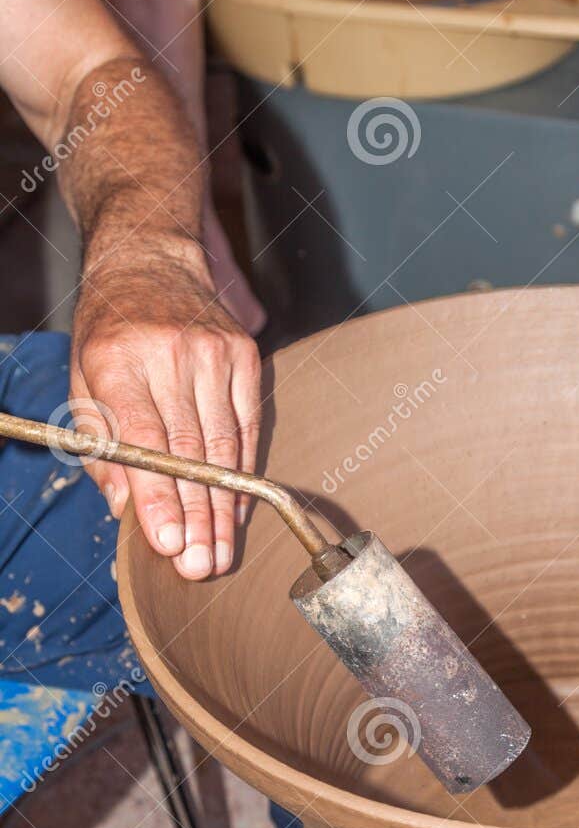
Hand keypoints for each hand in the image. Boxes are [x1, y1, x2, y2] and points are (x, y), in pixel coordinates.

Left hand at [70, 239, 260, 580]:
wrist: (150, 259)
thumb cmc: (109, 331)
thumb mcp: (81, 379)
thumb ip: (98, 444)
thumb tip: (124, 509)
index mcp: (118, 358)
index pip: (145, 439)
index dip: (159, 496)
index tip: (168, 544)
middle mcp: (169, 353)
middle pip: (191, 451)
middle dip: (197, 517)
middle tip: (200, 568)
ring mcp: (214, 352)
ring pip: (225, 446)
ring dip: (224, 508)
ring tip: (220, 554)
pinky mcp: (245, 354)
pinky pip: (249, 427)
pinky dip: (243, 474)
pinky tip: (237, 512)